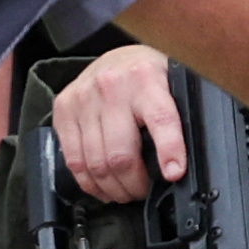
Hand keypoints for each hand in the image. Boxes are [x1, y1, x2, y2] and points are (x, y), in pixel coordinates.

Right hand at [51, 44, 180, 201]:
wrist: (116, 56)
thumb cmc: (148, 77)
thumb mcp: (171, 85)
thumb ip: (179, 116)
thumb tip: (184, 160)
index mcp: (147, 78)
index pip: (161, 119)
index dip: (169, 151)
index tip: (174, 174)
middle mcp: (112, 86)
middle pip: (120, 154)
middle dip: (135, 184)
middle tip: (143, 191)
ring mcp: (83, 98)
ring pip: (95, 163)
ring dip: (113, 188)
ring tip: (125, 192)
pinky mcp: (64, 109)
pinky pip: (73, 160)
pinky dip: (89, 182)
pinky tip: (102, 186)